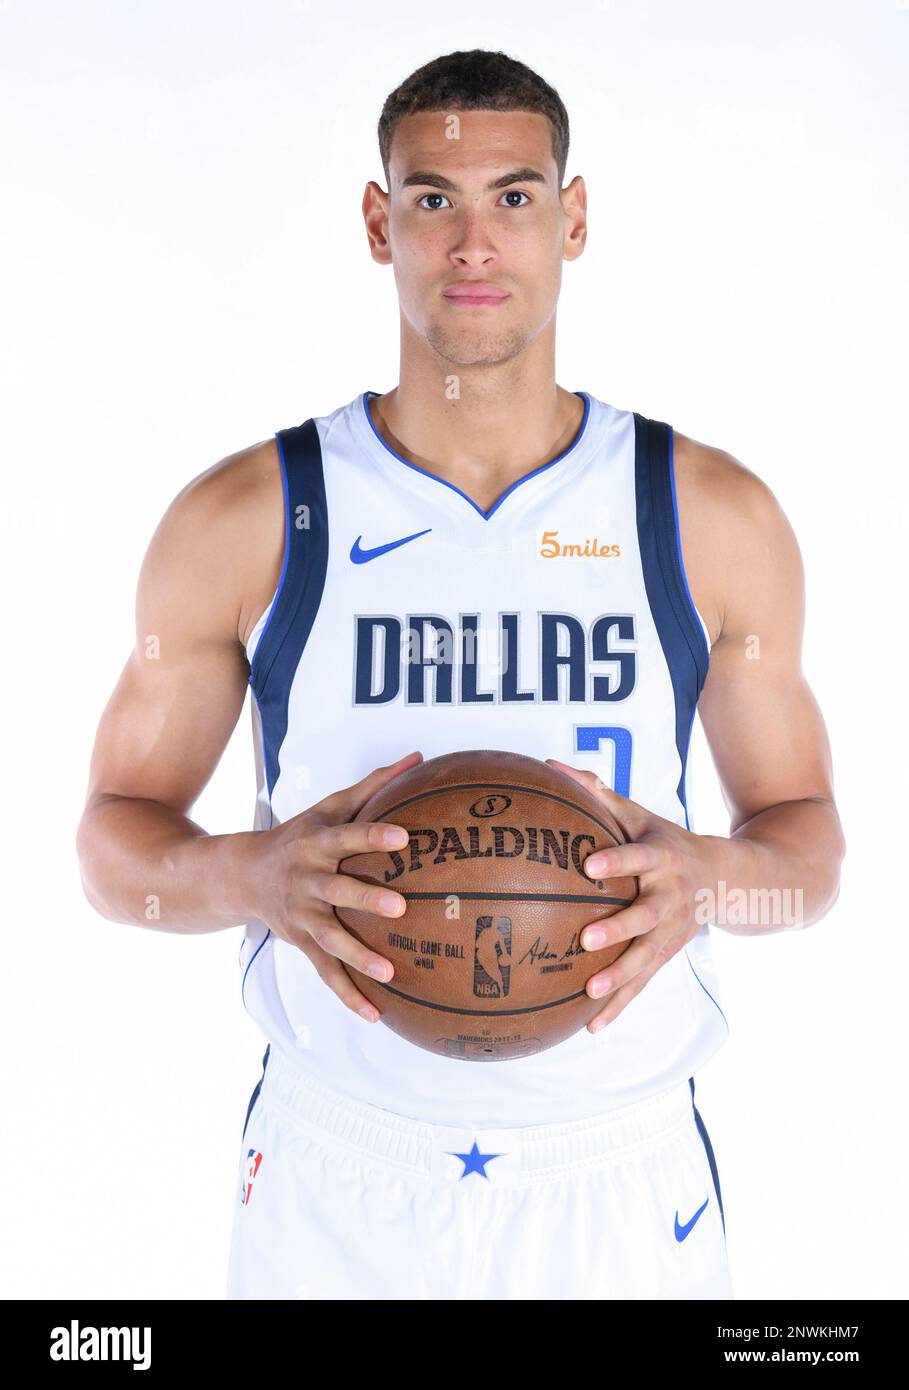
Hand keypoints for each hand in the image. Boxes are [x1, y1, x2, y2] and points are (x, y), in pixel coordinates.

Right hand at [242, 751, 422, 1021]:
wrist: (244, 874)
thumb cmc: (303, 836)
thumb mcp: (330, 807)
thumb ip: (373, 786)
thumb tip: (419, 758)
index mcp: (319, 843)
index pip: (349, 837)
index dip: (374, 836)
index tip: (404, 838)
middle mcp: (308, 880)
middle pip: (339, 891)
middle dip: (367, 899)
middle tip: (400, 906)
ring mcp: (303, 915)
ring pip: (331, 939)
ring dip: (358, 956)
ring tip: (389, 972)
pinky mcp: (301, 943)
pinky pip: (326, 972)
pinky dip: (349, 995)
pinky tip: (376, 1014)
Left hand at [546, 758, 715, 1033]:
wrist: (726, 878)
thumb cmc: (664, 839)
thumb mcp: (639, 815)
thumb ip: (598, 794)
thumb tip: (551, 766)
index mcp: (661, 857)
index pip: (638, 857)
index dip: (616, 860)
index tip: (588, 864)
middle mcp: (670, 895)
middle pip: (645, 915)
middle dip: (618, 928)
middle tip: (586, 938)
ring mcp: (672, 931)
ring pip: (646, 958)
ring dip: (620, 978)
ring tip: (589, 993)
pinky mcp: (668, 955)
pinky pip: (643, 984)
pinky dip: (620, 1006)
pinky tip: (592, 1027)